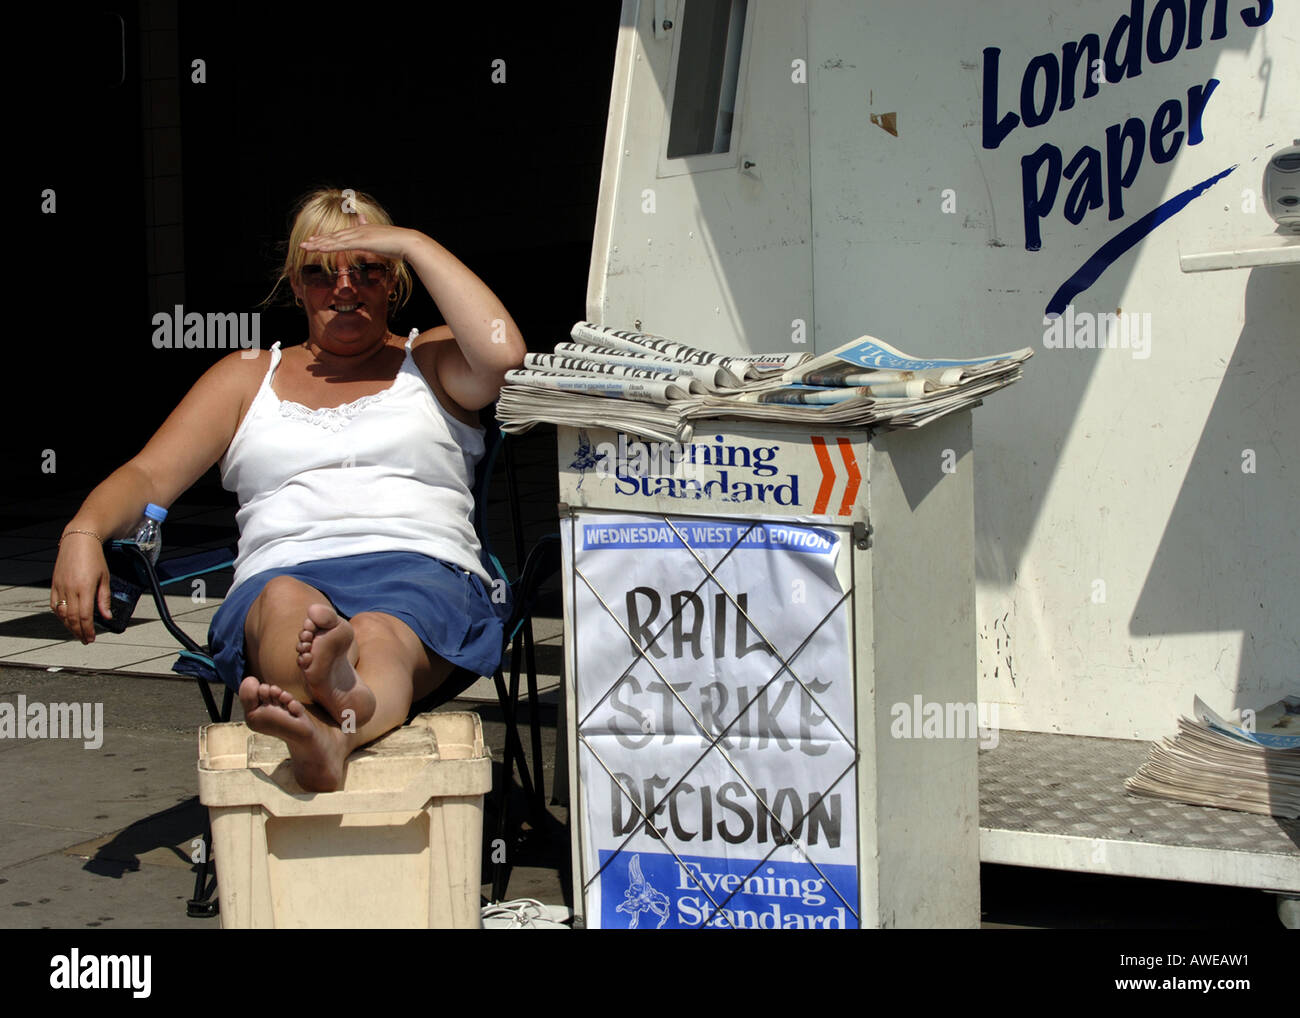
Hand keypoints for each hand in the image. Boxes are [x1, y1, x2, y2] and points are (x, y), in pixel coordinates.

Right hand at [51, 535, 110, 644]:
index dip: (88, 630)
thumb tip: (107, 616)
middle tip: (85, 640)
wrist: (79, 541)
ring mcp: (60, 587)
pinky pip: (54, 605)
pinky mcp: (54, 584)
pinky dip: (60, 615)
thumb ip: (104, 599)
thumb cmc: (94, 557)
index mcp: (85, 588)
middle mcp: (70, 589)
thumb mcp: (105, 578)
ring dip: (69, 626)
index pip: (85, 616)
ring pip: (62, 614)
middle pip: (73, 618)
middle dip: (79, 632)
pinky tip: (66, 620)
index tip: (91, 638)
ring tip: (77, 633)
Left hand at [300, 215, 421, 261]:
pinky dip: (329, 246)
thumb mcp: (383, 239)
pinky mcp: (361, 241)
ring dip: (318, 244)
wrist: (407, 242)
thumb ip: (373, 234)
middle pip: (334, 236)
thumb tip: (367, 227)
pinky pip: (342, 245)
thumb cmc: (398, 244)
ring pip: (334, 240)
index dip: (327, 238)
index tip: (316, 241)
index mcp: (362, 230)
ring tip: (305, 247)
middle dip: (318, 240)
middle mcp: (358, 230)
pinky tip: (319, 248)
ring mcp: (359, 235)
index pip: (341, 235)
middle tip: (304, 244)